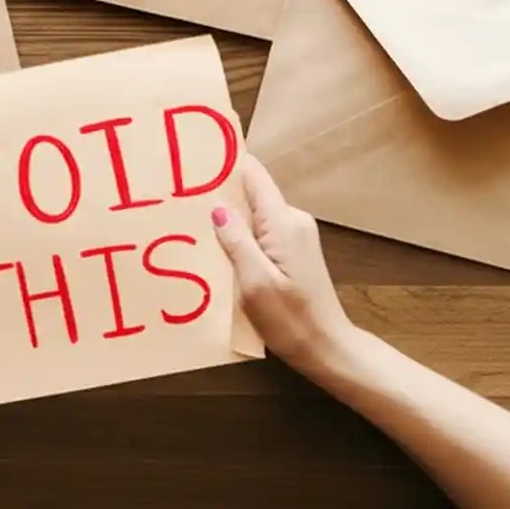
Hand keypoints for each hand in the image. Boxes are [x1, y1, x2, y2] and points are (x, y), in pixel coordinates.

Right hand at [212, 155, 357, 372]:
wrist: (326, 348)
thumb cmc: (291, 319)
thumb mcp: (256, 282)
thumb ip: (237, 241)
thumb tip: (217, 206)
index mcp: (284, 223)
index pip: (255, 176)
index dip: (227, 164)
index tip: (196, 160)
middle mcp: (293, 220)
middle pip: (253, 193)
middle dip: (221, 194)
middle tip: (183, 197)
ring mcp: (296, 235)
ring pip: (255, 214)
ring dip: (229, 218)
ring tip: (193, 222)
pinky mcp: (295, 250)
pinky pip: (262, 231)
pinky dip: (241, 236)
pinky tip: (219, 249)